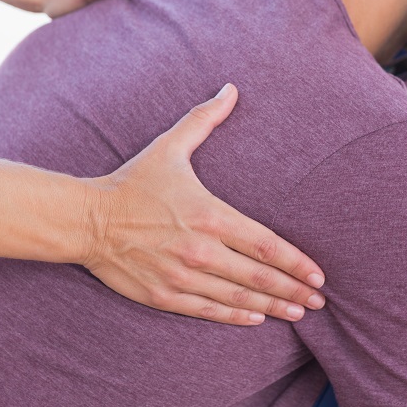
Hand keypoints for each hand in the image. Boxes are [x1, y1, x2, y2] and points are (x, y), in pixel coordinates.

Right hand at [81, 84, 326, 325]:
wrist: (87, 219)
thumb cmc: (133, 181)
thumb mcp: (170, 145)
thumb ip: (205, 118)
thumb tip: (230, 88)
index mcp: (209, 215)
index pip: (266, 245)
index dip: (297, 263)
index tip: (318, 275)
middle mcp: (201, 250)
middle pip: (259, 276)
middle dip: (293, 290)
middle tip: (319, 302)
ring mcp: (183, 276)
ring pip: (238, 297)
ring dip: (273, 307)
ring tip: (297, 313)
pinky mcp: (165, 295)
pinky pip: (209, 311)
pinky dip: (236, 316)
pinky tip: (257, 318)